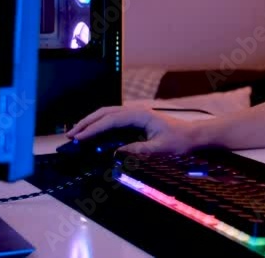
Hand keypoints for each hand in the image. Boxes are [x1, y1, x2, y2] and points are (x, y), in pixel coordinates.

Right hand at [66, 106, 204, 154]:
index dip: (94, 129)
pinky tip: (92, 135)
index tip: (79, 138)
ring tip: (76, 134)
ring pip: (108, 115)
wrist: (194, 137)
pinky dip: (100, 126)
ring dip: (91, 123)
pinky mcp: (136, 122)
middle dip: (87, 123)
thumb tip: (116, 152)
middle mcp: (136, 112)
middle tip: (70, 136)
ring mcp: (136, 116)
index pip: (111, 120)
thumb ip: (139, 150)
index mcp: (140, 115)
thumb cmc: (180, 142)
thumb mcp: (161, 149)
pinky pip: (114, 121)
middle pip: (105, 113)